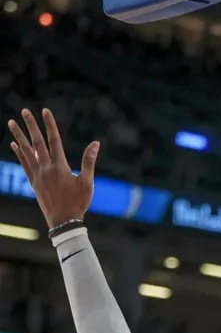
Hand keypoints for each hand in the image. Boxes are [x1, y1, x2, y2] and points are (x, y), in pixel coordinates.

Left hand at [8, 109, 99, 229]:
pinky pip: (24, 164)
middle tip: (24, 111)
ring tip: (11, 123)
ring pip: (26, 151)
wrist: (63, 221)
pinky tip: (15, 145)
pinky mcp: (33, 182)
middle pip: (37, 142)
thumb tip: (96, 144)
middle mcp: (46, 168)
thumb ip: (89, 162)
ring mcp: (37, 175)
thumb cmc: (78, 203)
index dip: (49, 124)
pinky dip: (19, 153)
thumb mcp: (88, 183)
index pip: (54, 140)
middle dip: (30, 125)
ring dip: (19, 136)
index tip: (44, 111)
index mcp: (60, 166)